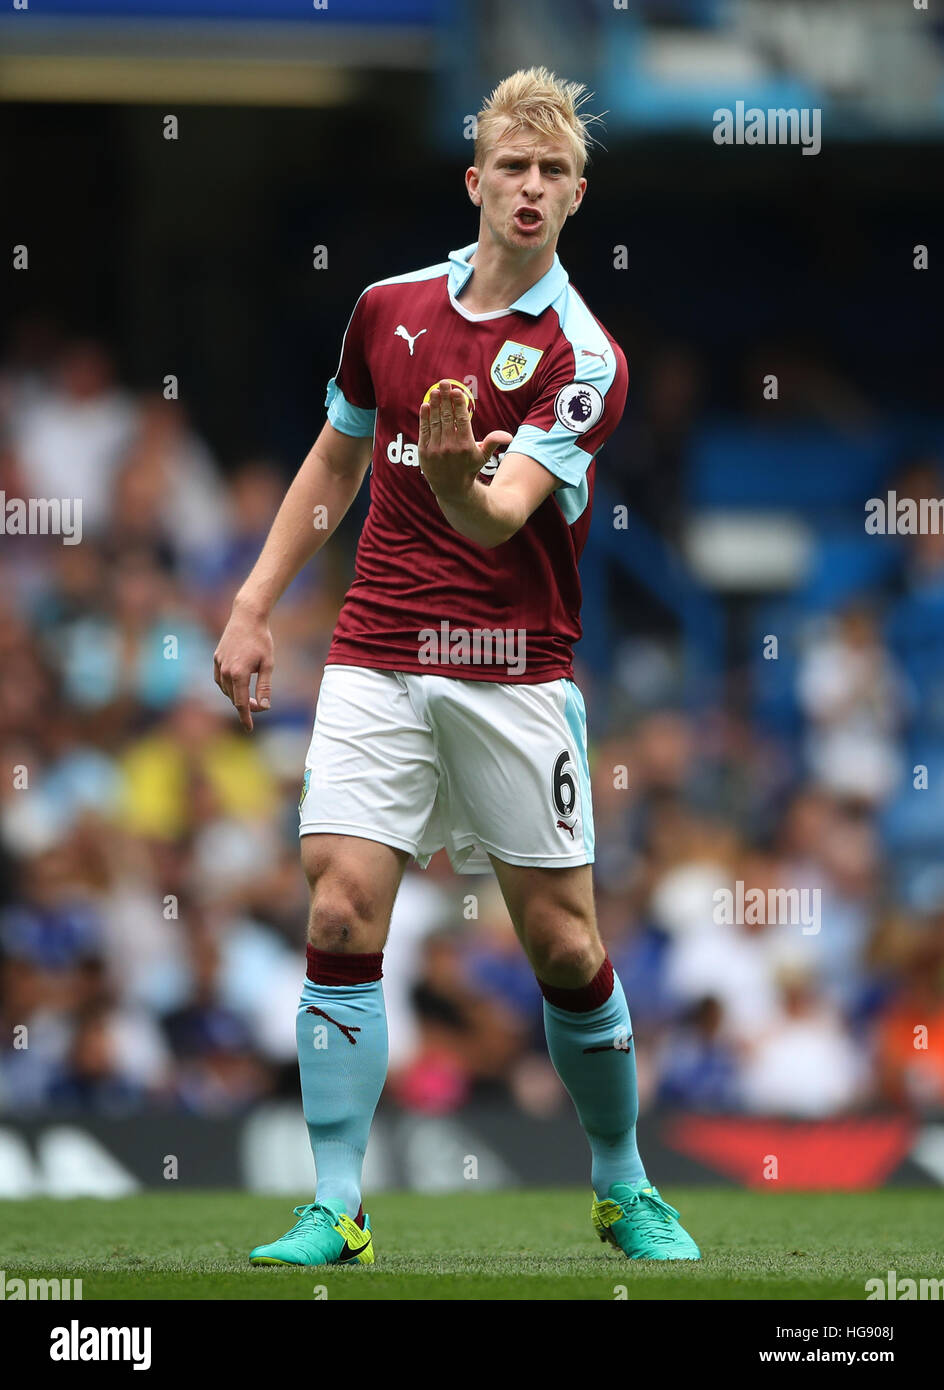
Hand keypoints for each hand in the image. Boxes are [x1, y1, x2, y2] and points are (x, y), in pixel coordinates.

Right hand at [213, 597, 273, 731]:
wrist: (246, 616)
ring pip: (225, 689)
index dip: (246, 717)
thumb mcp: (268, 664)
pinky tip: (236, 686)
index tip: (249, 729)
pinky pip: (219, 679)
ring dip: (236, 696)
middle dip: (245, 705)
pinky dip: (227, 686)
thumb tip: (264, 706)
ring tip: (249, 697)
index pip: (241, 703)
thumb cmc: (261, 639)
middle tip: (259, 706)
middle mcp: (225, 671)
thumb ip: (264, 687)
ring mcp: (218, 664)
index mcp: (239, 674)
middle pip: (233, 698)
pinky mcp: (216, 658)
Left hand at [418, 380, 512, 501]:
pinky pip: (424, 430)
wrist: (451, 488)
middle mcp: (449, 446)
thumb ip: (493, 442)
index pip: (461, 420)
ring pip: (435, 422)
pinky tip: (426, 405)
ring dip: (434, 404)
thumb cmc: (469, 468)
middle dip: (445, 398)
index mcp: (465, 445)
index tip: (456, 391)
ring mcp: (435, 449)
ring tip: (434, 390)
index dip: (458, 404)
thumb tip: (509, 436)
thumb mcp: (483, 456)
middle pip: (447, 417)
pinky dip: (425, 417)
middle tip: (443, 382)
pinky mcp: (424, 452)